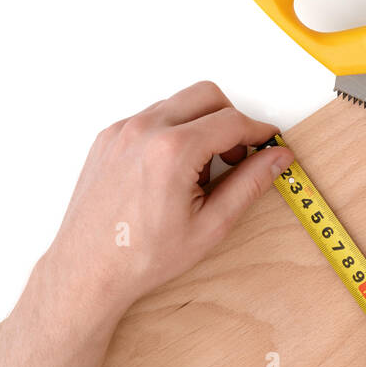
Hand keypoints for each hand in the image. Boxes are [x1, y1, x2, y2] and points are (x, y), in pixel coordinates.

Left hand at [40, 81, 292, 321]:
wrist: (89, 269)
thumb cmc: (142, 256)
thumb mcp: (210, 225)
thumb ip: (249, 185)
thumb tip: (276, 159)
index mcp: (172, 151)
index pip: (231, 121)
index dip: (259, 131)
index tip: (270, 143)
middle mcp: (143, 131)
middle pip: (206, 96)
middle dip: (230, 120)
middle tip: (238, 156)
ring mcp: (121, 131)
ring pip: (178, 105)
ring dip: (200, 128)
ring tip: (199, 175)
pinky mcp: (108, 138)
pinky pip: (151, 119)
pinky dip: (172, 135)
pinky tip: (172, 173)